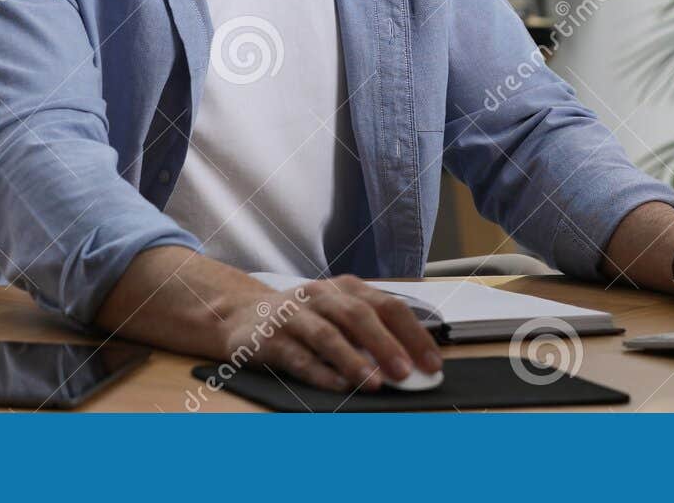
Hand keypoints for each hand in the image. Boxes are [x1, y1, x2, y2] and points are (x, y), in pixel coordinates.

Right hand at [215, 274, 442, 392]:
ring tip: (375, 382)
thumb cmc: (303, 319)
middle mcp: (320, 296)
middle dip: (386, 344)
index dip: (413, 333)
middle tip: (406, 372)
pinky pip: (298, 356)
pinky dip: (320, 372)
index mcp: (345, 288)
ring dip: (354, 360)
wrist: (241, 316)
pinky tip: (339, 386)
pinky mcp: (270, 339)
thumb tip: (412, 364)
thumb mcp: (338, 314)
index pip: (388, 305)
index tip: (432, 363)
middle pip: (358, 316)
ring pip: (328, 335)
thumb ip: (371, 333)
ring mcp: (294, 316)